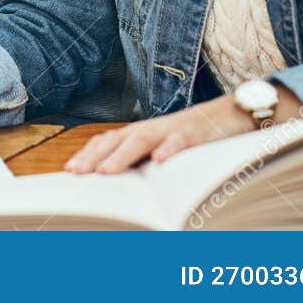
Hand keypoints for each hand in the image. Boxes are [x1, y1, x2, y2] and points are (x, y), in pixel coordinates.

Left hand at [66, 94, 267, 173]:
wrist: (232, 115)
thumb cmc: (193, 138)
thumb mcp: (164, 150)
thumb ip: (144, 163)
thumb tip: (119, 187)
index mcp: (142, 134)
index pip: (108, 141)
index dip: (88, 154)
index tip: (70, 170)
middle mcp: (152, 129)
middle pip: (118, 139)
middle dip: (95, 156)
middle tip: (78, 172)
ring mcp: (172, 130)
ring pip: (143, 139)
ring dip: (123, 155)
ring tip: (107, 171)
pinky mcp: (196, 133)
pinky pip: (181, 140)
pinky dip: (170, 148)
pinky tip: (160, 161)